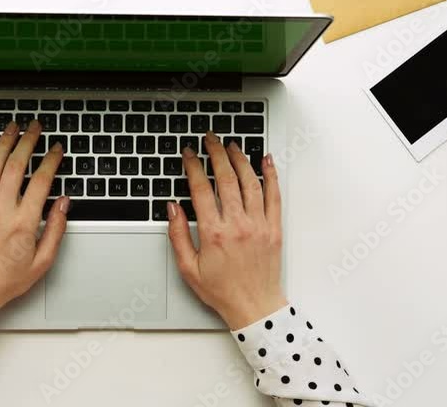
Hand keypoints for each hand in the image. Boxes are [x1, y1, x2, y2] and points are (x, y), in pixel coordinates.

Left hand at [0, 120, 69, 316]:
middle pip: (16, 166)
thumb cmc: (6, 279)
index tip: (56, 150)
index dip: (51, 161)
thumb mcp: (42, 261)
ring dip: (3, 143)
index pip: (41, 181)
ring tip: (12, 128)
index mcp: (23, 223)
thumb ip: (55, 229)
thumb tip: (64, 203)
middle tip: (35, 128)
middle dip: (28, 142)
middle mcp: (1, 211)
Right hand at [167, 132, 285, 329]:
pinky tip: (266, 160)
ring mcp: (259, 224)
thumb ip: (178, 235)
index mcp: (214, 233)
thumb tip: (173, 208)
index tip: (188, 154)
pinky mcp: (274, 228)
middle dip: (216, 153)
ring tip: (232, 145)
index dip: (193, 166)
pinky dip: (270, 175)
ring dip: (240, 159)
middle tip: (210, 139)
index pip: (201, 189)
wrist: (254, 307)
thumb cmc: (222, 290)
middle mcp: (238, 225)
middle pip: (226, 179)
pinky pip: (274, 195)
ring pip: (250, 182)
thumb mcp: (188, 268)